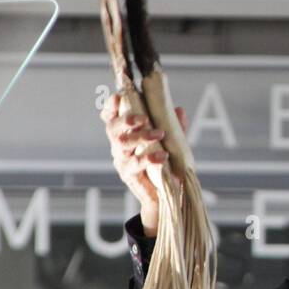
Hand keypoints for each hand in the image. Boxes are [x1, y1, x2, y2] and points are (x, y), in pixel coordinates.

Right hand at [101, 91, 187, 236]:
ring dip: (140, 136)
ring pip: (122, 143)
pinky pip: (134, 164)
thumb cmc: (163, 162)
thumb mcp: (170, 140)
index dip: (111, 104)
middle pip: (113, 127)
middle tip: (144, 118)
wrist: (164, 193)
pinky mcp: (127, 174)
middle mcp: (118, 143)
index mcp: (125, 131)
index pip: (110, 114)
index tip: (119, 95)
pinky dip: (148, 158)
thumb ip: (174, 125)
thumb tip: (178, 110)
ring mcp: (121, 159)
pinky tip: (162, 156)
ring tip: (159, 134)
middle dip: (126, 119)